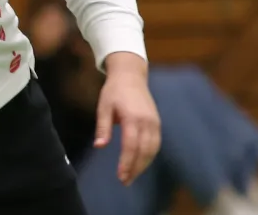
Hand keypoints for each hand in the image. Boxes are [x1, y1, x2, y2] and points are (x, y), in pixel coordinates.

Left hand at [93, 52, 159, 185]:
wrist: (131, 76)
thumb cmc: (114, 91)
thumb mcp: (104, 107)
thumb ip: (103, 127)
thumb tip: (99, 146)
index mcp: (133, 117)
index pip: (131, 146)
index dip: (126, 163)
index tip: (121, 176)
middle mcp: (147, 121)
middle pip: (144, 151)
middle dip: (135, 168)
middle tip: (125, 181)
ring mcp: (154, 122)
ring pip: (152, 149)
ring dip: (143, 165)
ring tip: (132, 176)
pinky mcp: (157, 123)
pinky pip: (156, 143)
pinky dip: (149, 156)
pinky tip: (140, 163)